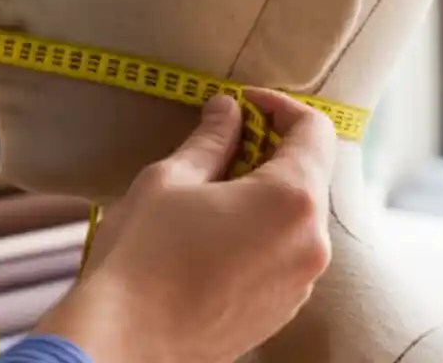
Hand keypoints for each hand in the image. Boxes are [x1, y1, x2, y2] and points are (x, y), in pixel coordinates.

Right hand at [31, 89, 337, 361]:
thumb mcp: (171, 180)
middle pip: (308, 174)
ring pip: (296, 216)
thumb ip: (211, 140)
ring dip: (264, 192)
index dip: (280, 105)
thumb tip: (227, 111)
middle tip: (221, 142)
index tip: (243, 103)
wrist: (128, 341)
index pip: (314, 131)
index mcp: (291, 200)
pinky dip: (261, 231)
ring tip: (210, 191)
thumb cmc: (144, 256)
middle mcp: (311, 243)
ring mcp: (300, 282)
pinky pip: (284, 253)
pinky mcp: (282, 309)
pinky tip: (213, 234)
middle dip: (270, 150)